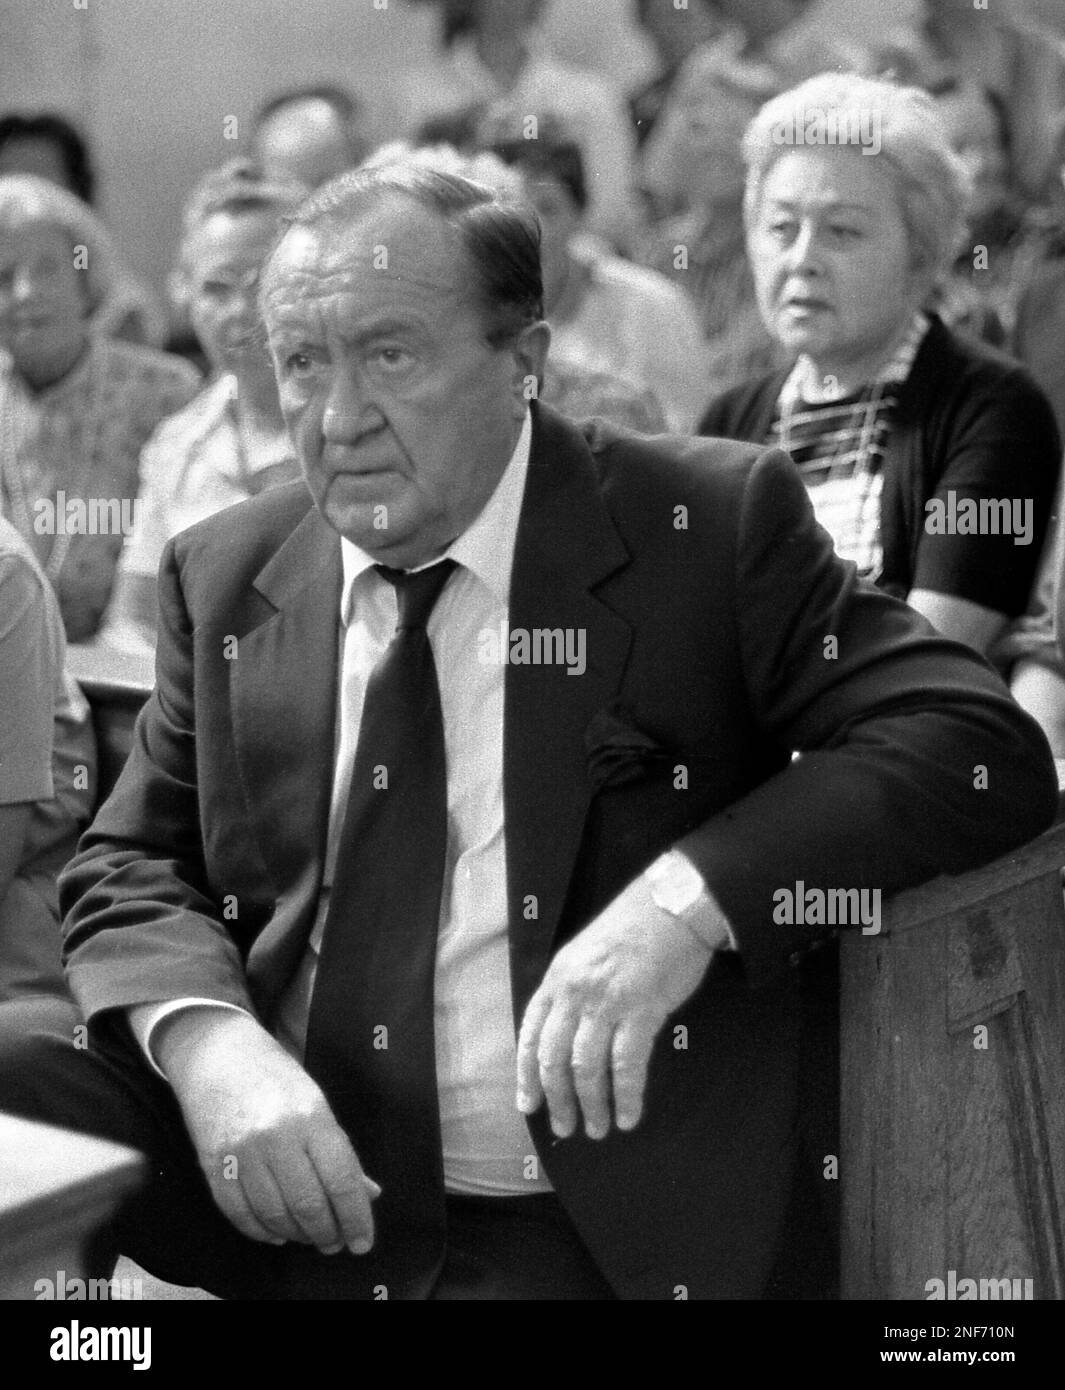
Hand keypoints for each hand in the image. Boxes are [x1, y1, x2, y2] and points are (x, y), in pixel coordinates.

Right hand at [155, 1008, 379, 1254]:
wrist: (216, 1054)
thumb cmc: (275, 1076)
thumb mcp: (316, 1103)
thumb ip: (340, 1151)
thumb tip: (367, 1194)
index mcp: (311, 1117)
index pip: (341, 1180)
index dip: (356, 1218)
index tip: (362, 1242)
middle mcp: (276, 1137)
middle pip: (309, 1205)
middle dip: (327, 1233)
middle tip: (335, 1242)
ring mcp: (241, 1154)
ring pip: (275, 1216)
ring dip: (297, 1235)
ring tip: (309, 1236)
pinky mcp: (214, 1166)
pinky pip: (240, 1215)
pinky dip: (262, 1232)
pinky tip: (277, 1233)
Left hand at [516, 874, 721, 1140]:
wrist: (670, 906)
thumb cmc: (630, 929)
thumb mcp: (583, 954)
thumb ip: (571, 992)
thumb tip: (567, 1036)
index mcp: (557, 978)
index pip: (530, 1035)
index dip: (526, 1074)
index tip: (527, 1104)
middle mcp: (574, 993)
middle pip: (554, 1059)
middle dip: (557, 1100)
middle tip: (564, 1128)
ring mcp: (607, 1003)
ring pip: (586, 1068)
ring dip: (591, 1105)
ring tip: (598, 1129)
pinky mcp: (642, 1011)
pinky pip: (627, 1066)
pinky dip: (627, 1096)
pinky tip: (629, 1116)